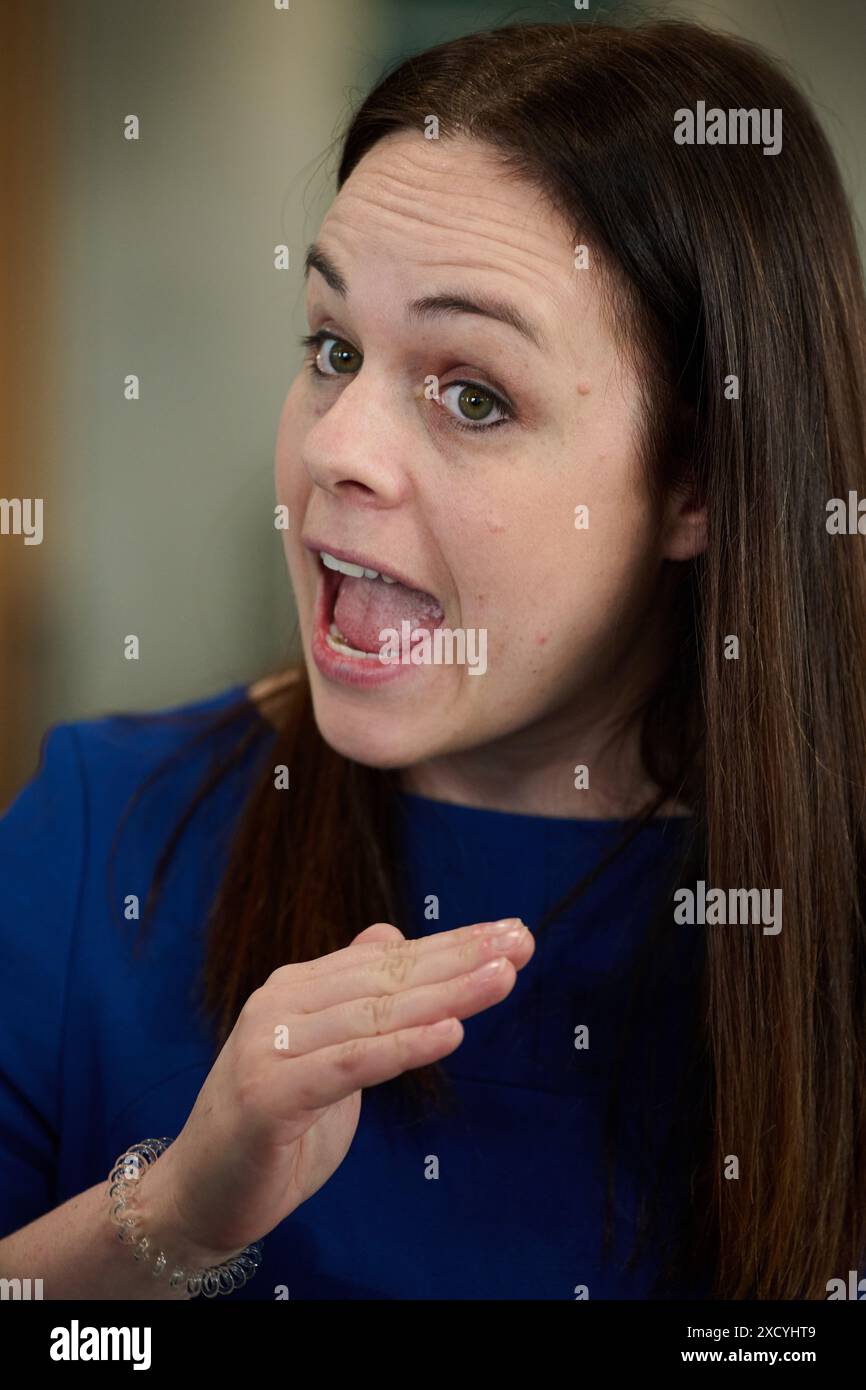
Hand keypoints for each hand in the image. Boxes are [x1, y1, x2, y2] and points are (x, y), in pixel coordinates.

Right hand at [145, 917, 533, 1260]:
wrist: (199, 1192)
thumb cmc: (274, 1121)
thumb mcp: (325, 1052)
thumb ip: (354, 996)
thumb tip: (389, 935)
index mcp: (298, 988)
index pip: (390, 959)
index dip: (454, 945)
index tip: (513, 933)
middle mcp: (282, 1005)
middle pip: (388, 977)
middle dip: (462, 958)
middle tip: (521, 941)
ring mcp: (270, 1046)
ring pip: (375, 1014)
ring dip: (446, 994)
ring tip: (502, 978)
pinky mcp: (269, 1095)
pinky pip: (350, 1066)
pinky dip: (403, 1048)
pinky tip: (451, 1033)